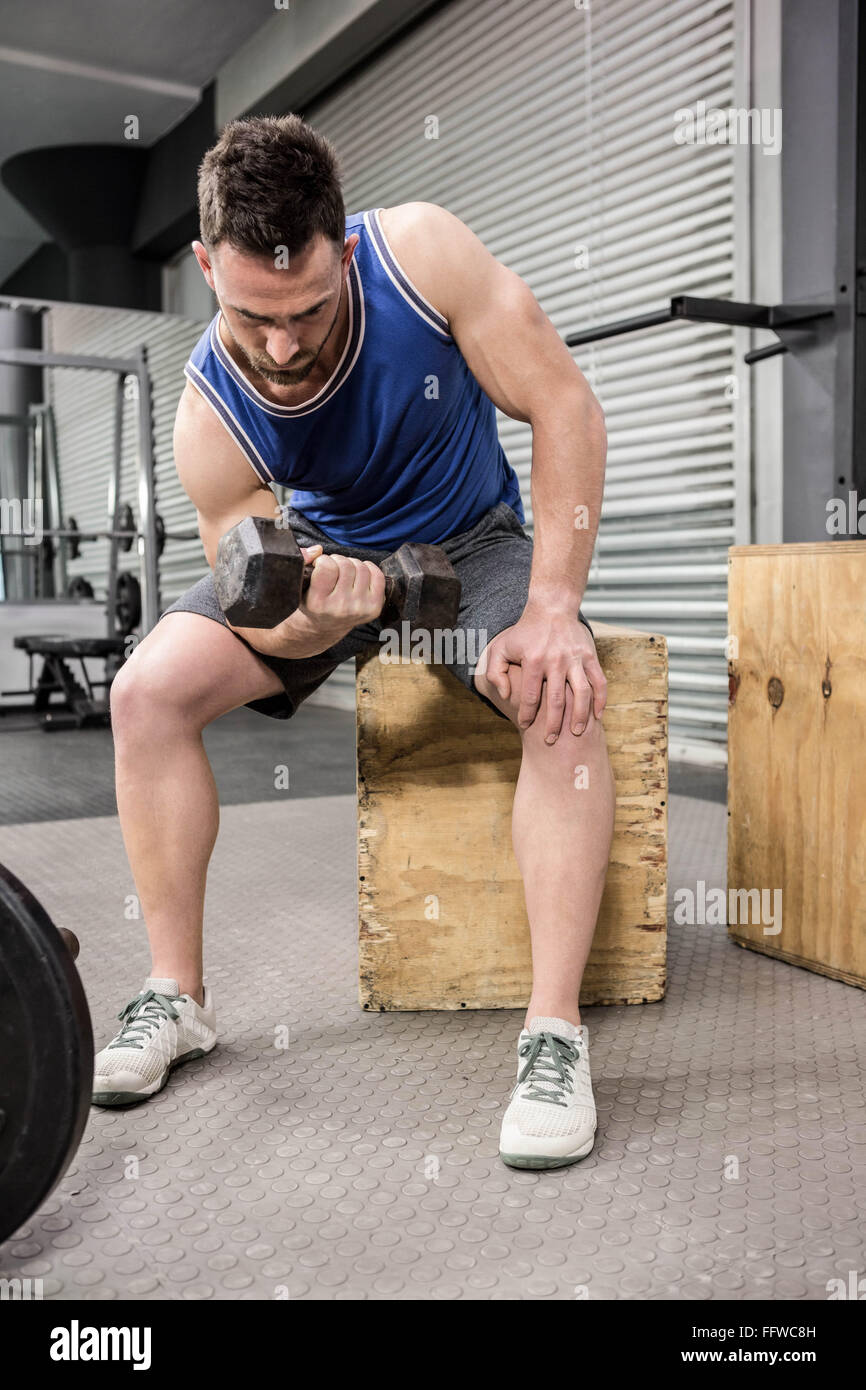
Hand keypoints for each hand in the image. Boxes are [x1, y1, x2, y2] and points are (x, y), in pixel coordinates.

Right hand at [266, 544, 386, 657]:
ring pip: (361, 567)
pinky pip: (378, 575)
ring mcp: (359, 608)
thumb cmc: (313, 602)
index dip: (323, 560)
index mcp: (318, 603)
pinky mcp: (374, 607)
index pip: (327, 566)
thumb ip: (302, 562)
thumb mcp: (299, 585)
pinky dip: (368, 569)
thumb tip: (318, 550)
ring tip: (344, 573)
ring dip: (352, 564)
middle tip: (333, 570)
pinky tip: (358, 575)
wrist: (327, 626)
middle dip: (338, 561)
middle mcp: (340, 607)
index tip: (321, 566)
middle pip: (345, 564)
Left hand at [480, 601, 605, 740]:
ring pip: (582, 694)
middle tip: (550, 740)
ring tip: (577, 732)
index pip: (530, 696)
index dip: (527, 714)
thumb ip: (495, 672)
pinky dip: (601, 700)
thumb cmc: (524, 632)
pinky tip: (598, 716)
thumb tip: (505, 696)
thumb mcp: (501, 648)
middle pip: (556, 701)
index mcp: (534, 661)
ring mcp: (576, 659)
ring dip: (580, 716)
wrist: (552, 608)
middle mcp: (556, 661)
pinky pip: (599, 682)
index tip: (525, 726)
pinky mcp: (590, 656)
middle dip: (553, 724)